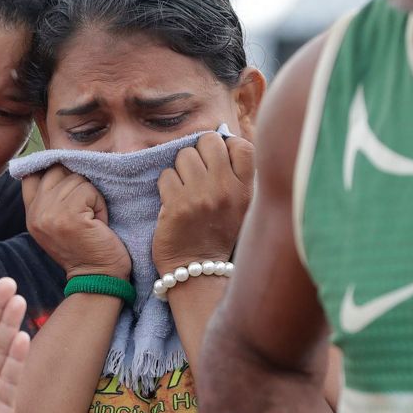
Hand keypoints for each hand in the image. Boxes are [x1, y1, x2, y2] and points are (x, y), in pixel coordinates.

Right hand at [23, 165, 131, 279]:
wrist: (98, 278)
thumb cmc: (86, 249)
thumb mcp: (58, 224)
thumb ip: (51, 199)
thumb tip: (61, 165)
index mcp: (31, 214)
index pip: (32, 174)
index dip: (53, 171)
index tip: (70, 187)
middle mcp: (36, 212)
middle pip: (57, 170)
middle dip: (77, 183)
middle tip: (85, 209)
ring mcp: (50, 214)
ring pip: (76, 179)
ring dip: (92, 196)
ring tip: (92, 219)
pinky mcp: (69, 216)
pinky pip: (89, 190)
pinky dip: (100, 204)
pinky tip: (99, 223)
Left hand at [152, 132, 253, 275]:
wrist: (198, 271)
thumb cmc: (217, 236)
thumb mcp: (241, 208)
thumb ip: (237, 178)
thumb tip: (222, 142)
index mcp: (246, 190)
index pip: (241, 146)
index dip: (226, 146)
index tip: (217, 160)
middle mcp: (226, 190)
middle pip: (208, 141)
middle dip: (199, 152)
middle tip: (197, 172)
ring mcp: (200, 196)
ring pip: (184, 155)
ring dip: (180, 169)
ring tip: (185, 188)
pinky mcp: (176, 205)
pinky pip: (166, 175)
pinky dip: (166, 186)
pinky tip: (173, 201)